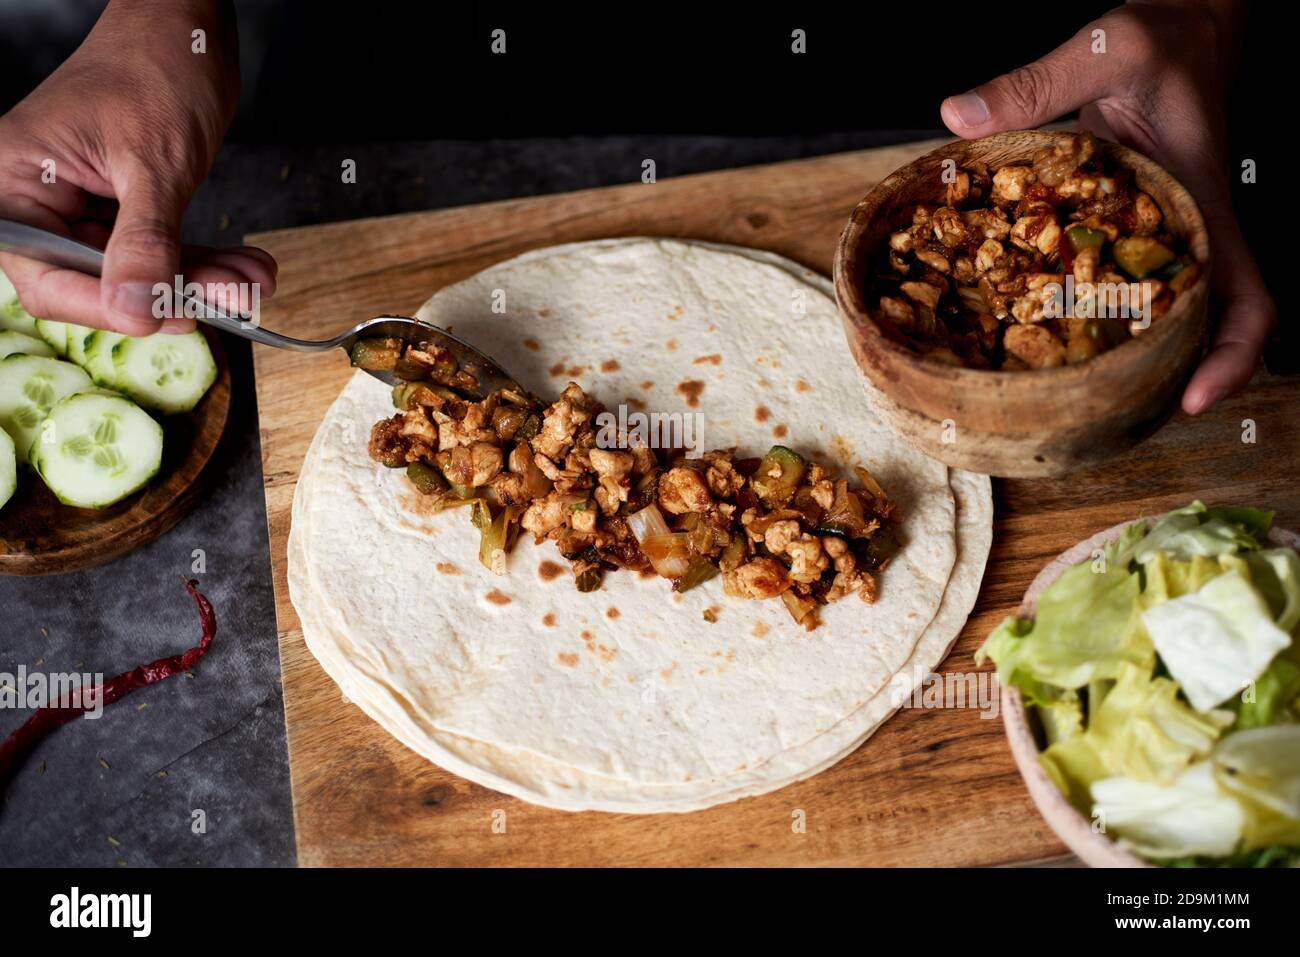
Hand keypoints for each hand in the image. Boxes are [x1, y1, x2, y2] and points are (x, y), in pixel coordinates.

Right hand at [0, 0, 275, 334]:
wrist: (186, 27)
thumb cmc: (155, 68)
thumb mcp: (155, 164)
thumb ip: (145, 243)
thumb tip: (136, 311)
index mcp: (16, 182)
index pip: (47, 276)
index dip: (107, 308)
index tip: (164, 319)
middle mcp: (40, 200)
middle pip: (98, 282)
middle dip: (171, 292)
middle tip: (232, 298)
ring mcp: (83, 207)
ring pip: (139, 272)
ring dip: (200, 280)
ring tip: (252, 281)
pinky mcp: (122, 208)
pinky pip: (160, 251)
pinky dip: (204, 262)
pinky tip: (247, 268)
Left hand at [938, 1, 1270, 414]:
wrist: (1177, 25)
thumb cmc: (1162, 38)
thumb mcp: (1105, 48)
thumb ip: (1035, 83)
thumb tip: (956, 118)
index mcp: (1201, 206)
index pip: (1246, 300)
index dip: (1230, 357)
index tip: (1194, 398)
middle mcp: (1185, 233)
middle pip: (1198, 330)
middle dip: (1163, 378)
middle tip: (1098, 417)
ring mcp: (1156, 235)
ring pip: (1152, 313)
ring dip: (1121, 355)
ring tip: (1061, 396)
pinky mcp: (1123, 227)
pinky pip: (1110, 280)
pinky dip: (1080, 309)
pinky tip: (1025, 327)